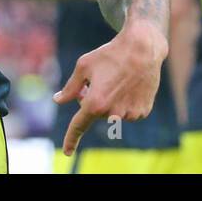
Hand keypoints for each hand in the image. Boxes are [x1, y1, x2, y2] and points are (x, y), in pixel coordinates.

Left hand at [53, 19, 167, 155]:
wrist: (142, 48)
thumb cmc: (110, 54)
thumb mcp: (84, 66)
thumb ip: (70, 88)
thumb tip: (59, 100)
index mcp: (95, 103)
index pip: (79, 125)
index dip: (71, 139)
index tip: (68, 152)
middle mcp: (113, 112)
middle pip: (95, 113)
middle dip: (91, 100)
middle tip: (97, 81)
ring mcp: (130, 114)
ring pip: (112, 113)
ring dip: (110, 101)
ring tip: (117, 79)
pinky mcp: (143, 111)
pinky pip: (128, 112)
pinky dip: (125, 102)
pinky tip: (130, 85)